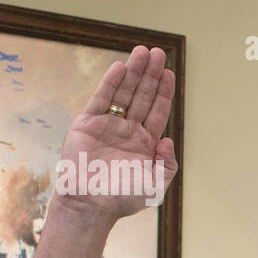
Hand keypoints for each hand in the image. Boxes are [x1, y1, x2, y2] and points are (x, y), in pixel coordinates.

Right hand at [55, 46, 178, 220]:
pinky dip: (110, 83)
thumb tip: (167, 138)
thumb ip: (168, 164)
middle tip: (158, 53)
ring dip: (133, 72)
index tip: (169, 73)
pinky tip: (120, 68)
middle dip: (150, 74)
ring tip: (142, 52)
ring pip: (123, 93)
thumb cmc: (122, 199)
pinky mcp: (88, 124)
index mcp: (145, 143)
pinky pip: (101, 99)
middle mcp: (128, 131)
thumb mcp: (156, 185)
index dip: (164, 91)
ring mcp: (108, 125)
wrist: (91, 206)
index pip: (157, 111)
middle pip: (142, 96)